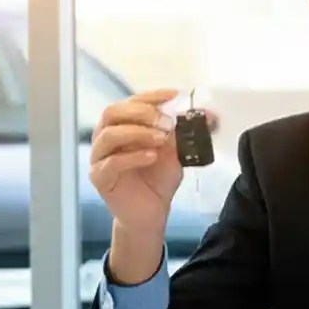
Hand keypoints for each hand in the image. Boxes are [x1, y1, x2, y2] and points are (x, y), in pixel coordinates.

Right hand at [90, 89, 182, 236]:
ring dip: (138, 132)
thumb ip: (185, 132)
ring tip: (161, 139)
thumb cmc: (158, 178)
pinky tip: (152, 157)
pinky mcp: (99, 177)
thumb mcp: (176, 152)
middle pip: (112, 112)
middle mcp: (105, 136)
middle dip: (141, 113)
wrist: (152, 212)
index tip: (174, 96)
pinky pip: (112, 162)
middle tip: (166, 122)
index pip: (131, 102)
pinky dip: (133, 156)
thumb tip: (209, 115)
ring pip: (109, 135)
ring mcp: (99, 157)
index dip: (152, 96)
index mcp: (122, 124)